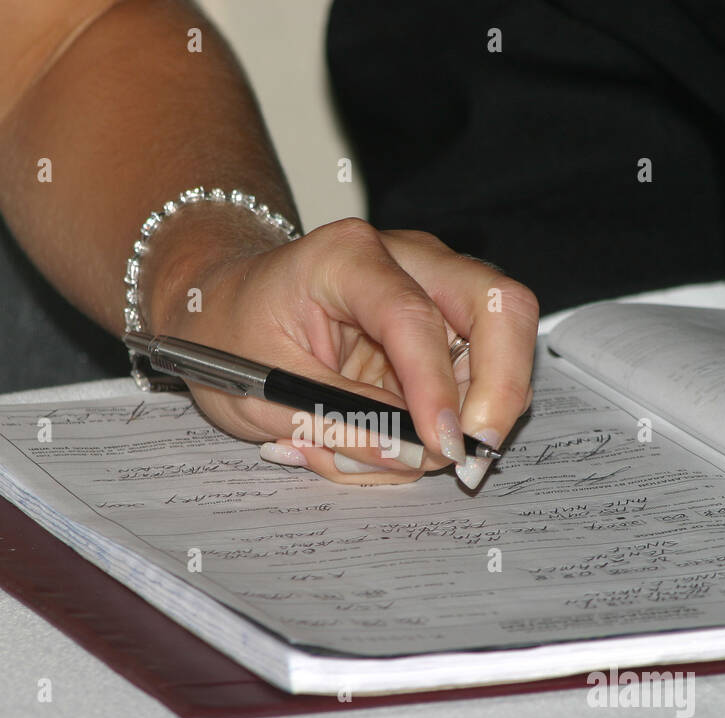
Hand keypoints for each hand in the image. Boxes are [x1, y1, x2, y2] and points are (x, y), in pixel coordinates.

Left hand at [142, 211, 537, 485]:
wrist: (224, 310)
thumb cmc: (232, 335)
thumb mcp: (264, 391)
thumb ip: (338, 423)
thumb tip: (409, 454)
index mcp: (346, 257)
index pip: (414, 317)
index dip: (435, 387)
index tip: (440, 445)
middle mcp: (407, 260)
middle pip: (500, 308)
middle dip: (500, 391)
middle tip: (469, 454)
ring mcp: (433, 292)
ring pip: (499, 352)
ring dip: (466, 420)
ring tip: (388, 454)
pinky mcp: (442, 331)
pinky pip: (473, 383)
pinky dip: (446, 425)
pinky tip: (389, 442)